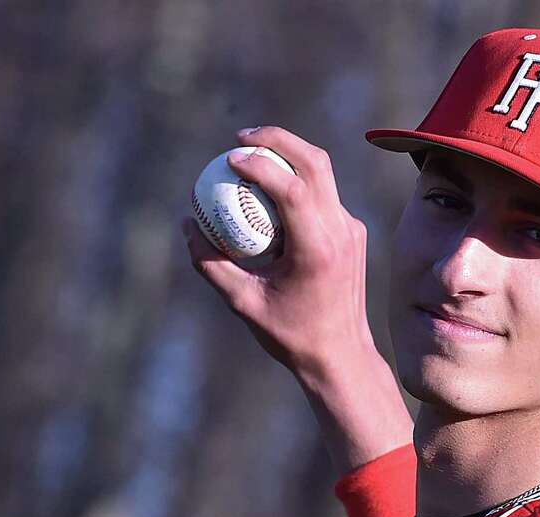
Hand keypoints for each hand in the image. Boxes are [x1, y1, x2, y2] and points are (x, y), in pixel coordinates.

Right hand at [182, 126, 371, 384]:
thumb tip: (187, 225)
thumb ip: (210, 263)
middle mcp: (340, 231)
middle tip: (241, 137)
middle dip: (277, 139)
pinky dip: (296, 182)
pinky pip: (323, 195)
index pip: (292, 188)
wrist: (340, 355)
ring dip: (288, 155)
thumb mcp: (242, 303)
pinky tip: (269, 190)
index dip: (260, 164)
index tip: (229, 158)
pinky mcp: (352, 232)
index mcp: (317, 248)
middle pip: (315, 162)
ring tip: (252, 153)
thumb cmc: (289, 335)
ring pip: (323, 173)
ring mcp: (351, 229)